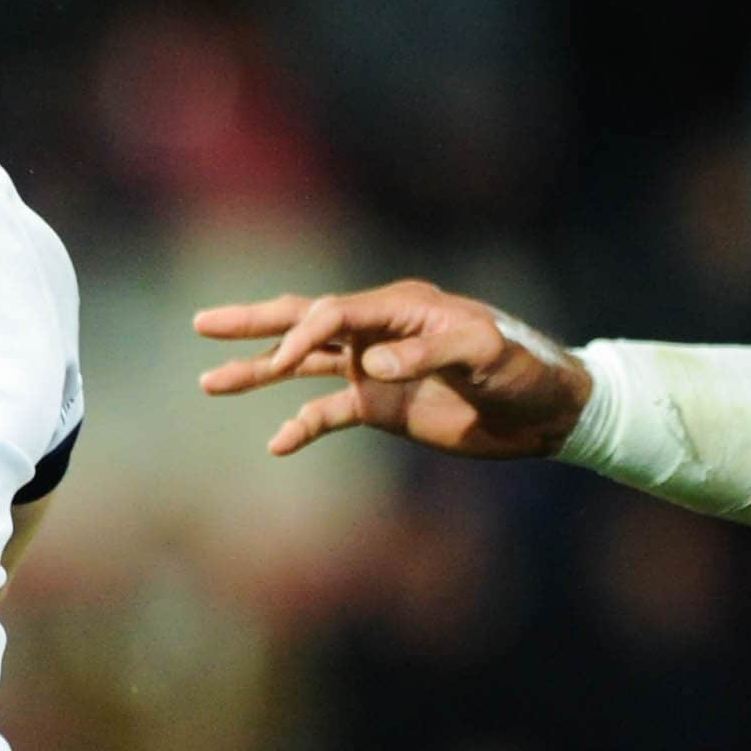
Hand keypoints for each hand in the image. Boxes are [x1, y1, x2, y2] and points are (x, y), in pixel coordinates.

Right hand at [194, 279, 593, 459]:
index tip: (281, 366)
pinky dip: (301, 427)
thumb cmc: (525, 370)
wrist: (549, 412)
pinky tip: (278, 443)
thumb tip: (370, 367)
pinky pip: (327, 413)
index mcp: (401, 307)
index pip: (334, 313)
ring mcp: (375, 369)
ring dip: (258, 372)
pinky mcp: (380, 406)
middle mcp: (379, 331)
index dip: (303, 334)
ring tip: (209, 381)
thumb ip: (429, 354)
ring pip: (303, 366)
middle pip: (303, 322)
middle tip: (201, 323)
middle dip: (252, 324)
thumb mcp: (486, 355)